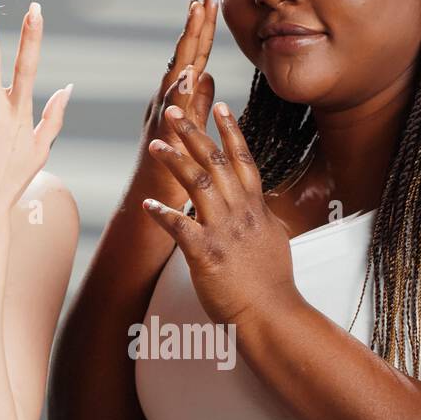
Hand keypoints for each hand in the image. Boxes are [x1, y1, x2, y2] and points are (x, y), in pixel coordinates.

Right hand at [140, 0, 218, 206]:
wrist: (148, 202)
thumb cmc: (170, 170)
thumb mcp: (189, 129)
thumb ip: (196, 103)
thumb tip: (206, 76)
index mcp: (176, 98)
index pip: (193, 57)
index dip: (202, 29)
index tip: (210, 0)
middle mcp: (165, 100)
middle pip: (184, 55)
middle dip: (195, 24)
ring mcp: (162, 114)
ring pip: (176, 72)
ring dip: (186, 43)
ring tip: (195, 14)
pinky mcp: (163, 134)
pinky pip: (173, 109)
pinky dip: (179, 89)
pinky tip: (189, 70)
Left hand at [140, 100, 302, 326]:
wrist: (272, 314)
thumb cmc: (272, 282)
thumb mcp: (274, 238)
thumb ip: (263, 216)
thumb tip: (259, 204)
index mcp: (255, 207)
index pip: (243, 159)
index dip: (230, 130)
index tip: (219, 105)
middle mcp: (240, 212)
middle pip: (216, 161)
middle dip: (193, 133)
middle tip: (174, 112)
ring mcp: (224, 231)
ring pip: (198, 184)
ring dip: (174, 162)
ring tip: (155, 146)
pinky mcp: (207, 253)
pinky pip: (180, 226)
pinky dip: (162, 213)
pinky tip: (146, 203)